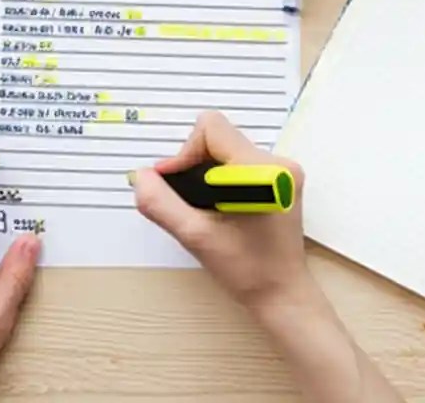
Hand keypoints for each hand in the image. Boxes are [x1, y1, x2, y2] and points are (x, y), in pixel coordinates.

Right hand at [132, 111, 312, 313]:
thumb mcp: (194, 237)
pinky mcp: (281, 181)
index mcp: (262, 170)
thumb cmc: (245, 270)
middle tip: (187, 201)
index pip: (212, 128)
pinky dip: (222, 178)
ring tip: (203, 207)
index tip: (176, 185)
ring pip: (228, 149)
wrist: (282, 295)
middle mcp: (278, 163)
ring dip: (207, 172)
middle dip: (195, 164)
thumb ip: (161, 204)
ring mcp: (283, 171)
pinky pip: (240, 162)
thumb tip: (141, 176)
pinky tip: (219, 207)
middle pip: (219, 137)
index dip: (185, 152)